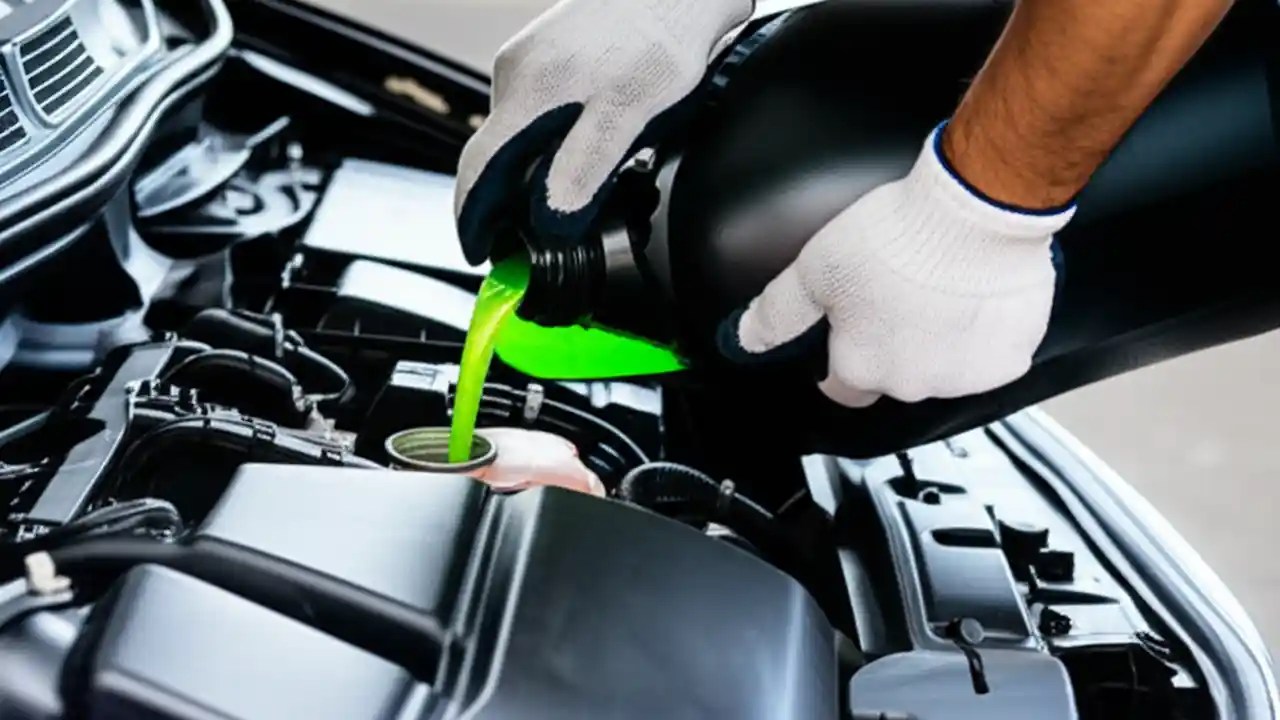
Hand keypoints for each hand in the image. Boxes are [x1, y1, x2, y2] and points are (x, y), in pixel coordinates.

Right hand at [454, 0, 753, 264]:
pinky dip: (548, 139)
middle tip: (526, 237)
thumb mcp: (628, 114)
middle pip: (496, 153)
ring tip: (568, 194)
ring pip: (519, 131)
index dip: (474, 217)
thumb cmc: (660, 39)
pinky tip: (582, 147)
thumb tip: (550, 217)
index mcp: (527, 92)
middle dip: (505, 200)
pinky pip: (536, 109)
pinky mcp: (549, 52)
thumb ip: (585, 166)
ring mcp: (530, 59)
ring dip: (533, 167)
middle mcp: (516, 73)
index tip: (477, 250)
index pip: (479, 168)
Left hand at [718, 123, 1075, 407]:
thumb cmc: (898, 236)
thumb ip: (778, 312)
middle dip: (894, 345)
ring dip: (938, 343)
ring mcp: (962, 378)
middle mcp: (910, 385)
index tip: (854, 322)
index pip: (841, 385)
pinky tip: (976, 300)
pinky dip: (984, 337)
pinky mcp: (1007, 361)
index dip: (844, 352)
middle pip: (894, 377)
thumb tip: (745, 341)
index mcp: (861, 368)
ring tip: (940, 293)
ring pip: (942, 371)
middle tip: (901, 295)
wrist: (975, 212)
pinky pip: (990, 359)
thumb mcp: (814, 269)